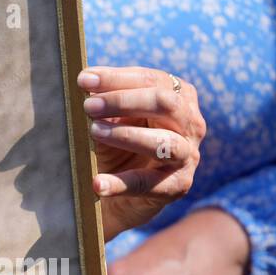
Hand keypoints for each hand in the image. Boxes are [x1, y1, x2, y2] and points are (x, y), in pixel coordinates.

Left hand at [79, 66, 204, 240]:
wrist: (120, 196)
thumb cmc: (117, 146)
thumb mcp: (111, 119)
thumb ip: (104, 101)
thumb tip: (84, 81)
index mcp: (179, 96)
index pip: (152, 80)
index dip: (118, 78)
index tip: (84, 79)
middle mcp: (191, 123)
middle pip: (165, 103)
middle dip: (124, 101)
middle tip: (89, 106)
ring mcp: (187, 156)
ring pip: (163, 142)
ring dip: (126, 135)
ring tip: (94, 131)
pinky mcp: (177, 186)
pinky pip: (148, 183)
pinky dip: (120, 184)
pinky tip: (97, 183)